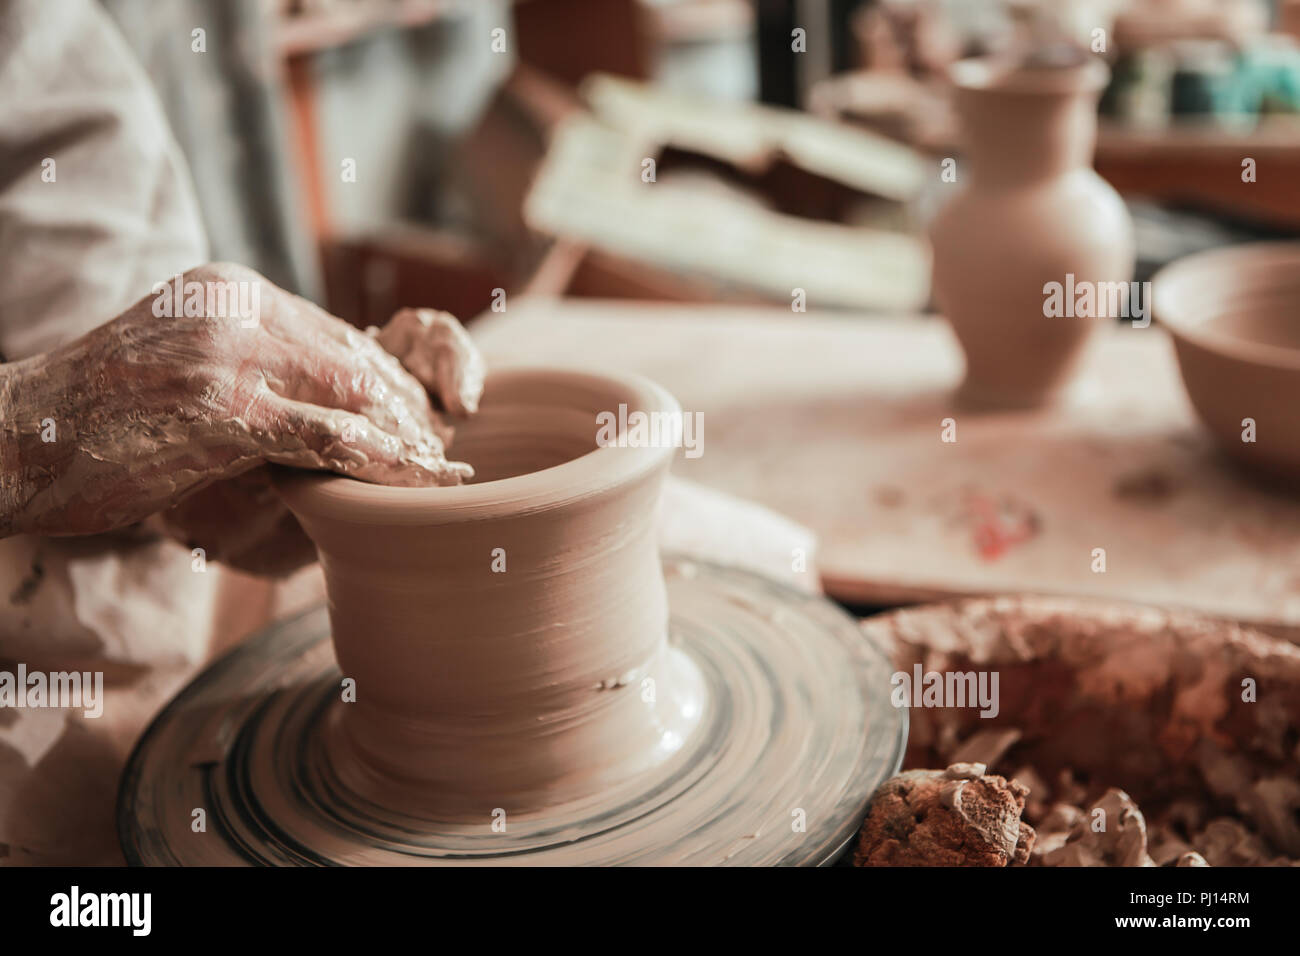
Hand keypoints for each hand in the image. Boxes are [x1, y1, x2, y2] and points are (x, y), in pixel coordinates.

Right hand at [0, 263, 481, 545]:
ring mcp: (227, 354)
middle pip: (359, 359)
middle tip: (440, 457)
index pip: (340, 335)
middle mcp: (236, 308)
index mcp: (232, 291)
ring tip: (439, 474)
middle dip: (410, 413)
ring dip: (407, 439)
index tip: (421, 425)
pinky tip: (424, 482)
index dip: (391, 385)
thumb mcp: (184, 371)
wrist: (9, 438)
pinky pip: (328, 437)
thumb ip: (252, 372)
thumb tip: (323, 409)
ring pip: (356, 392)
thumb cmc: (98, 421)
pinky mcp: (220, 409)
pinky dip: (386, 463)